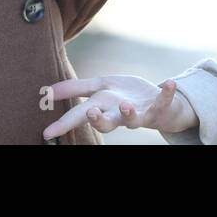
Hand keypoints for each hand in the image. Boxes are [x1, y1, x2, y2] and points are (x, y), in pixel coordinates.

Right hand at [42, 75, 196, 139]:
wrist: (160, 104)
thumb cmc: (126, 95)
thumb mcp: (100, 88)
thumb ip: (76, 89)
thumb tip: (48, 91)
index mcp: (104, 109)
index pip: (81, 116)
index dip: (64, 123)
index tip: (47, 133)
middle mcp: (120, 115)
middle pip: (107, 122)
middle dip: (98, 120)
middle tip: (90, 114)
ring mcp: (142, 113)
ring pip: (134, 119)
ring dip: (129, 113)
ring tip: (125, 105)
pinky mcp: (160, 106)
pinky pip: (164, 101)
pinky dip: (168, 93)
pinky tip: (169, 82)